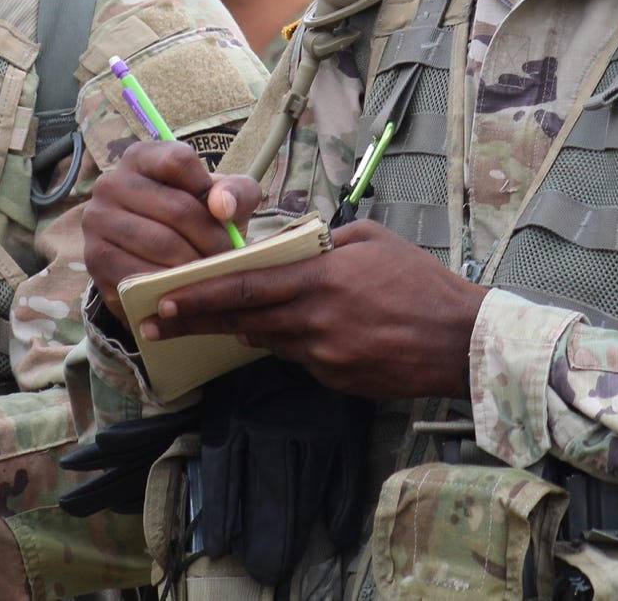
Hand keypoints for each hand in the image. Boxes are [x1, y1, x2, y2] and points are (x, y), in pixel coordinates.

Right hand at [84, 140, 263, 319]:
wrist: (157, 261)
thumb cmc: (195, 220)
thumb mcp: (222, 199)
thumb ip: (237, 192)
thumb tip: (223, 207)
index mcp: (141, 157)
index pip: (179, 160)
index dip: (211, 190)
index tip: (225, 215)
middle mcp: (111, 182)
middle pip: (176, 208)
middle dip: (212, 239)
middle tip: (230, 260)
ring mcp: (97, 220)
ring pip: (161, 243)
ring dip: (195, 265)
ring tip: (215, 275)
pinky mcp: (95, 259)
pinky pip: (141, 274)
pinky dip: (171, 286)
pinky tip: (187, 291)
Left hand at [139, 221, 486, 400]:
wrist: (460, 341)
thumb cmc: (421, 283)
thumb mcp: (372, 239)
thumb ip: (324, 240)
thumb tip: (292, 241)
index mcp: (320, 279)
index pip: (246, 286)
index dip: (200, 294)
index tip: (165, 299)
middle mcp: (314, 320)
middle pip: (242, 320)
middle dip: (196, 321)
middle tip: (157, 325)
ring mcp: (324, 355)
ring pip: (269, 340)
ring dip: (245, 329)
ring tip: (219, 321)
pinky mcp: (336, 379)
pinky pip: (300, 358)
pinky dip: (290, 343)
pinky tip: (295, 333)